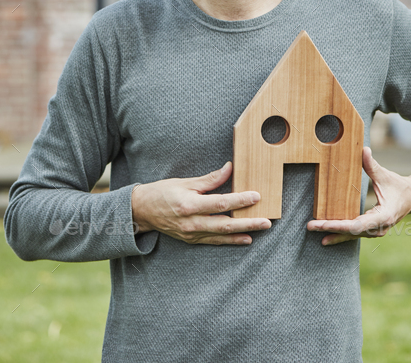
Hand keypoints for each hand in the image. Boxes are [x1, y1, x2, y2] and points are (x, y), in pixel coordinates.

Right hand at [131, 161, 270, 245]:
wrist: (143, 211)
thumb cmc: (163, 192)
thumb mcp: (185, 181)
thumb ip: (209, 179)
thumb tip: (230, 169)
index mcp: (189, 204)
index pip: (220, 203)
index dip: (239, 200)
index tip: (256, 196)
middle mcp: (191, 222)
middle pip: (225, 223)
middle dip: (248, 222)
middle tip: (266, 221)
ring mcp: (191, 233)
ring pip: (222, 235)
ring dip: (243, 232)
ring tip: (260, 229)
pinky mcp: (191, 240)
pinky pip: (214, 241)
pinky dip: (230, 241)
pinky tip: (245, 239)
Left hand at [307, 147, 410, 245]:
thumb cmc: (398, 185)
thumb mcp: (385, 175)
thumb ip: (372, 165)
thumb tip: (363, 149)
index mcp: (383, 217)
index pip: (357, 225)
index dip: (339, 225)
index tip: (323, 224)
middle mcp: (379, 228)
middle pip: (351, 232)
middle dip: (331, 229)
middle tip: (311, 226)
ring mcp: (376, 231)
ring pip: (352, 235)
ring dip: (334, 233)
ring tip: (315, 231)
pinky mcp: (372, 230)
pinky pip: (354, 234)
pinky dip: (340, 234)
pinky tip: (326, 236)